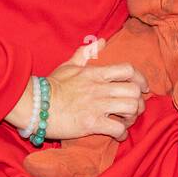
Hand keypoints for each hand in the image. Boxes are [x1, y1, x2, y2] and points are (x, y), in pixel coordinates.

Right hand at [7, 38, 149, 141]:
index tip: (143, 87)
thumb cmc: (51, 86)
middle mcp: (100, 88)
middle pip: (134, 91)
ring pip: (130, 108)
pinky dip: (122, 134)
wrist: (34, 106)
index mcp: (96, 73)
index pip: (128, 70)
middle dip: (139, 101)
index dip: (141, 79)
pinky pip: (117, 129)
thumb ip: (85, 53)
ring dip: (133, 117)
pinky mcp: (91, 123)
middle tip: (135, 108)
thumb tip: (101, 42)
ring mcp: (96, 106)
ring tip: (126, 121)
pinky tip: (118, 135)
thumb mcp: (68, 65)